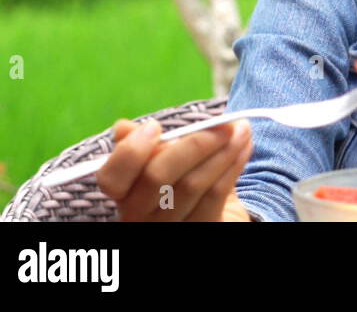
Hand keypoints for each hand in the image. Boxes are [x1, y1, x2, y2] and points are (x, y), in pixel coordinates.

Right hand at [97, 117, 252, 221]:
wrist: (215, 219)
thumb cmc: (185, 184)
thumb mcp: (166, 163)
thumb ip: (150, 146)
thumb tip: (123, 128)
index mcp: (124, 195)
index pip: (112, 178)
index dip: (130, 151)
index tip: (155, 125)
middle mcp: (138, 218)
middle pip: (157, 177)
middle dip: (195, 144)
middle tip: (224, 124)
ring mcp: (168, 230)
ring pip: (192, 185)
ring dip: (223, 151)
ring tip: (242, 130)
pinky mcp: (199, 231)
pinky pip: (215, 196)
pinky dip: (233, 166)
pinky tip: (244, 148)